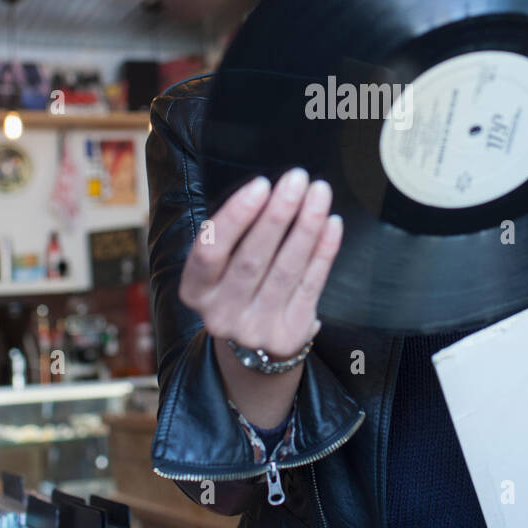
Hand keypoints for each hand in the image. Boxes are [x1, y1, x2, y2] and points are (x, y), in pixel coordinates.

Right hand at [179, 168, 342, 359]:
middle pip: (251, 260)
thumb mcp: (221, 268)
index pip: (210, 252)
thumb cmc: (236, 287)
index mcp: (195, 291)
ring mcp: (256, 328)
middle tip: (297, 179)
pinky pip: (311, 286)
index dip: (235, 217)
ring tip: (319, 193)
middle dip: (277, 215)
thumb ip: (237, 237)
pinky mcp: (289, 334)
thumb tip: (273, 192)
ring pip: (286, 271)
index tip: (260, 185)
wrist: (252, 348)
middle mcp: (221, 314)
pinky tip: (332, 224)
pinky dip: (324, 252)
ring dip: (306, 227)